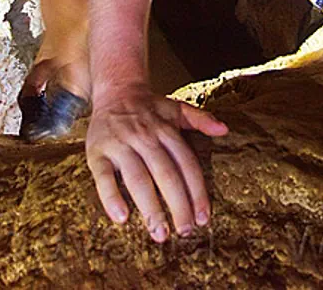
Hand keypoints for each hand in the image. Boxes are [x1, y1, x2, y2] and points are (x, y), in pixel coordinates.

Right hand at [86, 85, 227, 241]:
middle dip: (177, 205)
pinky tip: (122, 218)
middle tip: (185, 231)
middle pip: (166, 174)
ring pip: (138, 178)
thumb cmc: (148, 107)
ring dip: (150, 208)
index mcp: (166, 130)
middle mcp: (145, 137)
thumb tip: (225, 130)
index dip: (196, 192)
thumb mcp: (176, 108)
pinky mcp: (97, 152)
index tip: (203, 218)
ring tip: (160, 233)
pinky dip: (111, 197)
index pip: (186, 164)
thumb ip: (200, 119)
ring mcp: (120, 144)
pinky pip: (104, 177)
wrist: (113, 89)